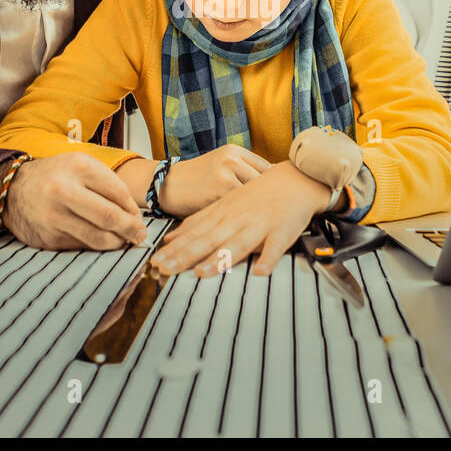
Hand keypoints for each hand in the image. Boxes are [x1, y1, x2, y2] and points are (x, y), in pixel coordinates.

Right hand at [0, 152, 147, 249]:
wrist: (12, 190)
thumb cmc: (54, 176)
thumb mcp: (80, 165)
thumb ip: (108, 183)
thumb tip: (133, 214)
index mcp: (78, 167)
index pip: (118, 193)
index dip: (133, 209)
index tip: (138, 218)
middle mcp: (64, 190)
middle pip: (110, 217)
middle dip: (131, 230)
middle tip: (140, 235)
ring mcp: (54, 216)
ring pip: (98, 238)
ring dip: (117, 242)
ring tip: (123, 241)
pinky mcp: (48, 237)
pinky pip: (81, 246)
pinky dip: (95, 246)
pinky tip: (100, 241)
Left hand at [152, 161, 329, 277]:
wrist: (295, 177)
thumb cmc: (259, 192)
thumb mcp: (225, 202)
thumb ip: (201, 220)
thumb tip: (172, 238)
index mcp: (222, 212)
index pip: (193, 232)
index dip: (174, 249)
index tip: (155, 262)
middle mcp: (237, 218)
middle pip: (208, 239)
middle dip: (185, 256)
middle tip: (164, 270)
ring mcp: (259, 224)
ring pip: (238, 243)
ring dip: (220, 259)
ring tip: (202, 272)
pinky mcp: (282, 229)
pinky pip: (275, 246)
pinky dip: (268, 258)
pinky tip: (260, 271)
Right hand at [157, 144, 272, 216]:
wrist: (165, 184)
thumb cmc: (196, 179)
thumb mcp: (220, 165)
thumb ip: (243, 171)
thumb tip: (272, 185)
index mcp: (234, 152)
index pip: (267, 168)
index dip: (276, 186)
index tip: (283, 199)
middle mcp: (232, 160)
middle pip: (264, 183)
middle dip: (273, 199)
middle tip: (283, 213)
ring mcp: (224, 176)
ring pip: (254, 196)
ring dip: (262, 210)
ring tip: (272, 222)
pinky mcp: (217, 193)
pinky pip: (239, 208)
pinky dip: (247, 218)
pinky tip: (253, 226)